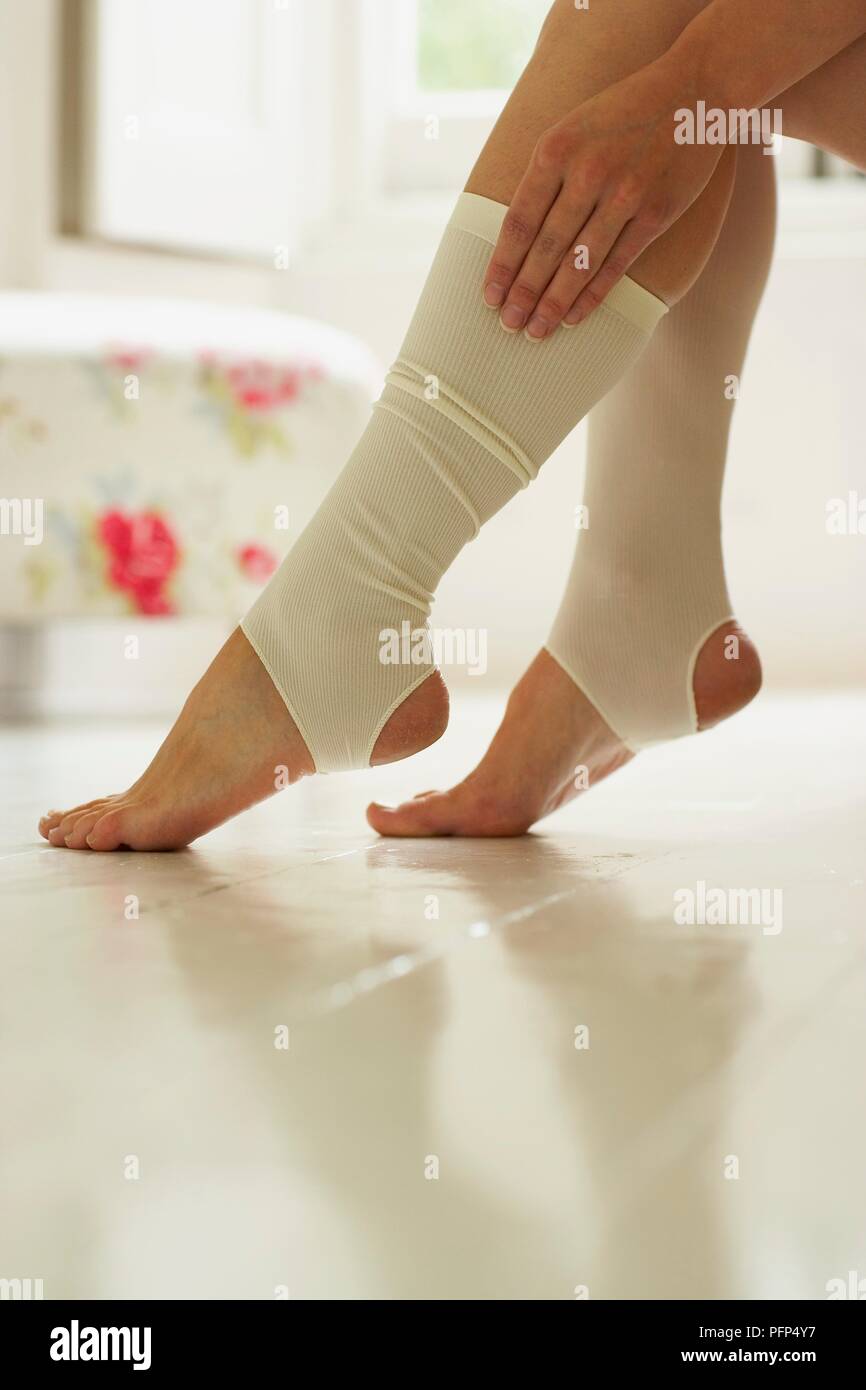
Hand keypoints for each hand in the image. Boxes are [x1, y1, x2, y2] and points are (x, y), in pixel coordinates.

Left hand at [484, 58, 723, 337]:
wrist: (696, 88)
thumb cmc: (624, 111)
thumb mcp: (573, 125)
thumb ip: (544, 172)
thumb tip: (513, 232)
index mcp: (556, 149)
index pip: (518, 222)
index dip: (502, 265)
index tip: (489, 296)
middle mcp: (588, 173)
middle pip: (545, 249)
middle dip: (523, 293)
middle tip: (508, 325)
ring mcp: (624, 195)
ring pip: (579, 264)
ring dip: (553, 304)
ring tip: (535, 332)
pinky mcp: (655, 213)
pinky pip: (616, 265)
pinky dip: (592, 296)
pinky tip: (573, 318)